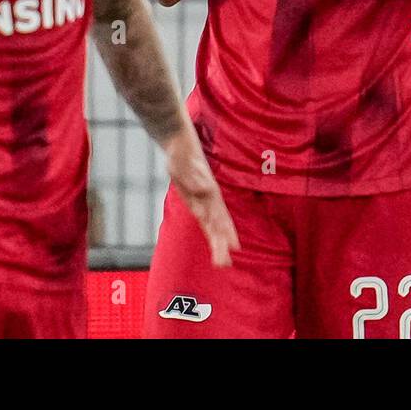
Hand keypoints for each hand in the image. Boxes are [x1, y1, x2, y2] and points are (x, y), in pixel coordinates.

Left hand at [164, 129, 239, 266]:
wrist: (178, 144)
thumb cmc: (182, 152)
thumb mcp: (185, 163)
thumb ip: (195, 176)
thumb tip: (206, 189)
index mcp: (209, 192)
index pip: (219, 216)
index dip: (225, 232)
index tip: (232, 249)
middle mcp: (209, 198)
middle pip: (217, 225)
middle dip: (221, 244)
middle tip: (224, 265)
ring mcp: (203, 199)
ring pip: (212, 225)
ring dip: (217, 242)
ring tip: (222, 261)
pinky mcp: (195, 199)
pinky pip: (205, 219)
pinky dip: (211, 230)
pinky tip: (215, 238)